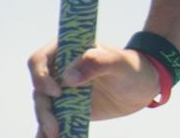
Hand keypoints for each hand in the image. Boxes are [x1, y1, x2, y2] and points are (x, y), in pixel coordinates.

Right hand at [28, 40, 160, 137]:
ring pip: (43, 107)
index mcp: (67, 51)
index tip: (58, 92)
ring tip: (55, 136)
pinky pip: (51, 120)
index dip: (41, 76)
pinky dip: (46, 132)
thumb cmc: (132, 68)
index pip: (39, 60)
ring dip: (44, 123)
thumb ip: (99, 63)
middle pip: (39, 89)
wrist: (141, 88)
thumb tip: (68, 78)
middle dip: (43, 110)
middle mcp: (59, 70)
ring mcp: (61, 91)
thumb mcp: (120, 63)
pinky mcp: (66, 108)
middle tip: (55, 127)